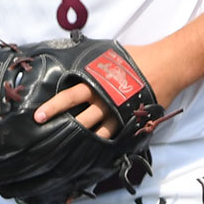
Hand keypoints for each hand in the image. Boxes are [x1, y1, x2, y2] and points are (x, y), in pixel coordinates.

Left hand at [30, 42, 177, 138]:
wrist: (165, 67)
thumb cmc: (135, 58)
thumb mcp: (108, 55)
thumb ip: (91, 61)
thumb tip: (72, 53)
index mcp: (96, 83)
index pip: (69, 96)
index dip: (53, 106)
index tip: (38, 115)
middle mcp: (104, 101)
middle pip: (79, 119)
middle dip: (62, 127)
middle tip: (47, 136)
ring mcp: (117, 114)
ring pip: (95, 132)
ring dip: (80, 140)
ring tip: (66, 149)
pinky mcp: (130, 123)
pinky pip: (114, 137)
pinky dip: (102, 143)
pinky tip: (92, 151)